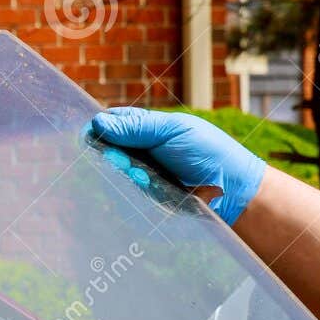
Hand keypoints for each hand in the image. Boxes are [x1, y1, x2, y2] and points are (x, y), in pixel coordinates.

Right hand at [88, 108, 266, 225]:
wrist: (229, 190)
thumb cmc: (206, 152)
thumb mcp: (172, 130)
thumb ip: (136, 127)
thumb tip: (97, 122)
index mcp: (147, 127)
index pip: (113, 122)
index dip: (99, 127)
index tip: (90, 134)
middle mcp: (141, 150)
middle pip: (108, 148)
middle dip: (109, 153)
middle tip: (118, 159)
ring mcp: (141, 174)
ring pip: (113, 172)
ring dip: (123, 172)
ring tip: (142, 176)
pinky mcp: (144, 198)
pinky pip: (125, 194)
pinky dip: (131, 190)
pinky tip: (147, 186)